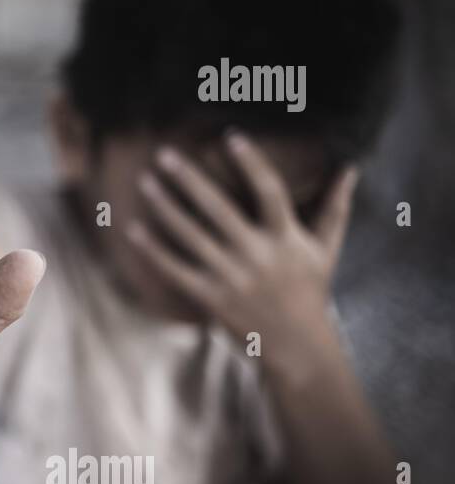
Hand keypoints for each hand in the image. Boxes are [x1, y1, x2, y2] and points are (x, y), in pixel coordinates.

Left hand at [127, 131, 355, 358]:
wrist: (296, 346)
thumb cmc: (310, 292)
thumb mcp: (326, 250)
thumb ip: (335, 208)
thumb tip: (350, 169)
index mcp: (286, 239)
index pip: (270, 192)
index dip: (252, 163)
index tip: (231, 137)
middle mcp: (258, 256)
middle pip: (219, 209)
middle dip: (190, 180)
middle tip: (165, 153)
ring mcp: (231, 277)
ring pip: (191, 236)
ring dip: (165, 207)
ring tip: (145, 181)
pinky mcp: (211, 297)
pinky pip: (176, 269)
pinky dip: (153, 250)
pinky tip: (133, 229)